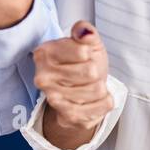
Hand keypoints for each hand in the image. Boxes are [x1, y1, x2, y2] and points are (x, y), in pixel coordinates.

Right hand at [33, 21, 115, 147]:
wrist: (80, 94)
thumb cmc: (83, 64)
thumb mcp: (87, 43)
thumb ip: (86, 32)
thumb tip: (83, 32)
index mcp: (45, 53)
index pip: (82, 51)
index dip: (90, 53)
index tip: (84, 56)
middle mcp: (43, 78)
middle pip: (91, 71)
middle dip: (96, 71)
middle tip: (89, 74)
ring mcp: (54, 99)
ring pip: (97, 89)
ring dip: (101, 87)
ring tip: (92, 86)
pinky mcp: (68, 117)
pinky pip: (102, 106)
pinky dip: (106, 101)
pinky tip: (97, 99)